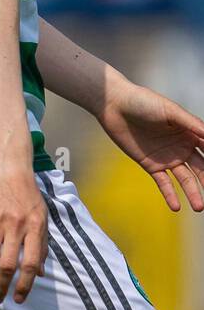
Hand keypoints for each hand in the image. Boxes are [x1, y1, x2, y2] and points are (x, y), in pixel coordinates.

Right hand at [0, 158, 47, 304]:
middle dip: (1, 287)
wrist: (8, 162)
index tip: (18, 299)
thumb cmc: (27, 190)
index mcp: (35, 227)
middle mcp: (16, 226)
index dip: (25, 286)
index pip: (30, 264)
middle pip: (7, 265)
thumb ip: (42, 244)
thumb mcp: (42, 215)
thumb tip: (39, 273)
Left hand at [97, 79, 203, 211]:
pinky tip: (177, 207)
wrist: (114, 105)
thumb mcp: (170, 111)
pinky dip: (170, 195)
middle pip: (201, 168)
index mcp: (189, 133)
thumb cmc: (143, 101)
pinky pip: (163, 182)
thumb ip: (191, 123)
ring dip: (193, 193)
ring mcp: (167, 157)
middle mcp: (182, 147)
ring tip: (200, 207)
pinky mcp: (150, 164)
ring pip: (185, 179)